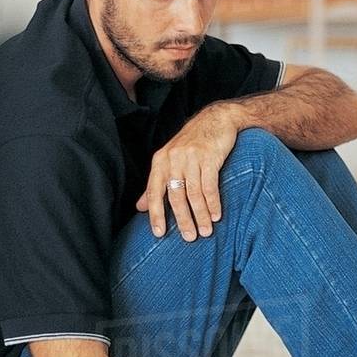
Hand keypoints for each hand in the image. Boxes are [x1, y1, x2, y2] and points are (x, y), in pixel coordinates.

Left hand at [136, 103, 238, 240]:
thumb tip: (140, 208)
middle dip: (183, 219)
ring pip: (193, 193)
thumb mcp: (170, 159)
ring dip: (201, 215)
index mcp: (160, 161)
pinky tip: (217, 215)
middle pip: (175, 196)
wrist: (216, 119)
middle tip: (189, 237)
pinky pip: (210, 185)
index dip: (156, 214)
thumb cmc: (193, 142)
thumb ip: (157, 183)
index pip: (154, 192)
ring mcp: (191, 158)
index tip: (159, 234)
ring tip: (206, 230)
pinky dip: (213, 202)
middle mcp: (173, 159)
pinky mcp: (209, 157)